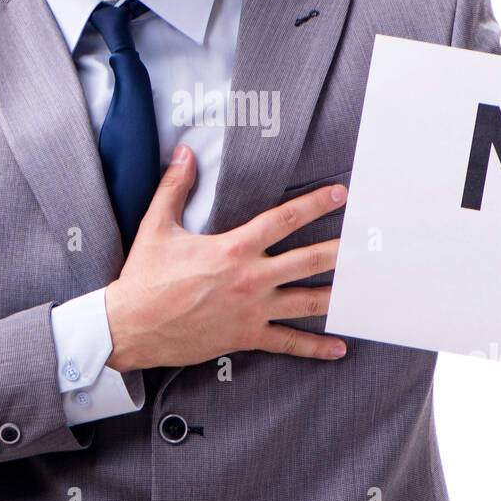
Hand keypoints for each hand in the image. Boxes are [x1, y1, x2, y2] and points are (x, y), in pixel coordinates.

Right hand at [104, 145, 346, 371]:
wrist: (131, 327)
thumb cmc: (144, 278)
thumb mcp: (157, 226)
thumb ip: (174, 187)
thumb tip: (183, 153)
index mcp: (233, 248)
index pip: (283, 220)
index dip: (314, 205)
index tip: (339, 195)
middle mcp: (250, 279)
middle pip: (308, 260)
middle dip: (341, 249)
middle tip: (369, 242)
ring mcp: (252, 311)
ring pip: (307, 301)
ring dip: (339, 294)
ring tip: (366, 290)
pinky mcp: (247, 338)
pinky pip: (288, 343)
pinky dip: (315, 347)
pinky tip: (338, 348)